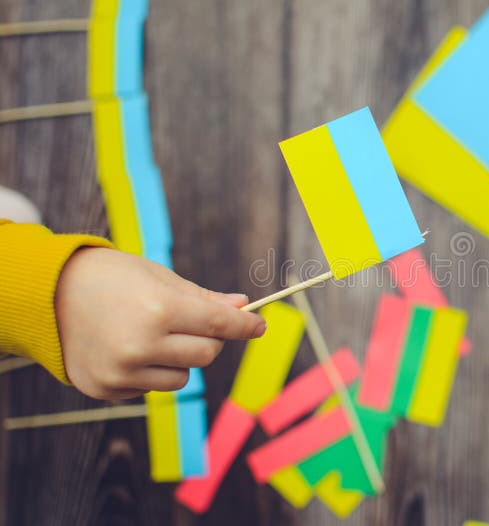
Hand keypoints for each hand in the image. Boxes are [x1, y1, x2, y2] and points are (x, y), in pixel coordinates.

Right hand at [55, 248, 265, 399]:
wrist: (49, 294)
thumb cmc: (113, 278)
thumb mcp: (161, 278)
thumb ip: (204, 299)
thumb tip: (243, 309)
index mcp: (159, 310)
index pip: (220, 325)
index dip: (246, 326)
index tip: (259, 326)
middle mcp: (141, 346)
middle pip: (207, 355)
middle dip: (211, 339)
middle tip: (193, 323)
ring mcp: (122, 372)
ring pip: (183, 378)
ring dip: (180, 359)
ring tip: (153, 335)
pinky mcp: (106, 390)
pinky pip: (151, 388)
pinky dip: (151, 372)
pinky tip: (128, 349)